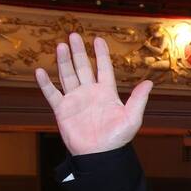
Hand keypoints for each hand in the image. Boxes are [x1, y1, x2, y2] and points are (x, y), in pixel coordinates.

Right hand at [35, 32, 151, 155]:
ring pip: (67, 75)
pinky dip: (45, 84)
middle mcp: (89, 92)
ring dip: (64, 61)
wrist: (99, 156)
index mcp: (106, 92)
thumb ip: (138, 100)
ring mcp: (75, 100)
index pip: (103, 68)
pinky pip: (52, 94)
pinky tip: (40, 72)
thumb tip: (150, 83)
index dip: (100, 54)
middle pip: (82, 67)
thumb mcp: (132, 118)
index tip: (97, 39)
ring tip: (61, 46)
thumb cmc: (117, 139)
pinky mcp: (62, 110)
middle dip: (78, 52)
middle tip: (73, 35)